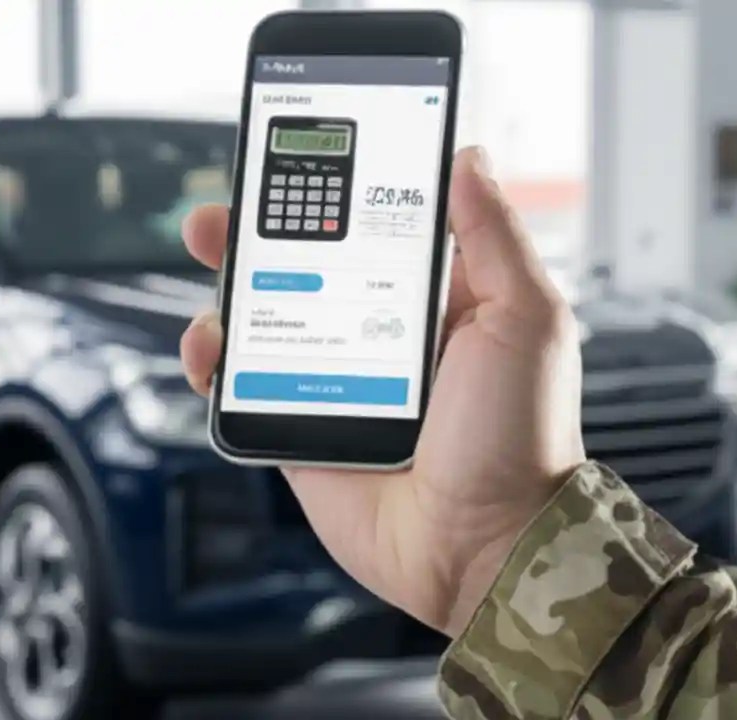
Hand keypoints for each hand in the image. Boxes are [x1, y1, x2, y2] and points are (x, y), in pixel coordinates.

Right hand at [179, 148, 585, 637]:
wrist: (480, 547)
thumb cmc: (520, 438)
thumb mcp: (526, 320)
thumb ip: (494, 237)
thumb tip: (467, 158)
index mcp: (435, 299)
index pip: (375, 227)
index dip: (335, 194)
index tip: (299, 164)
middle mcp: (380, 334)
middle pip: (305, 266)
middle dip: (258, 234)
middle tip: (223, 215)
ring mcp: (335, 380)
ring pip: (265, 320)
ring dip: (228, 292)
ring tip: (215, 279)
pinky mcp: (300, 427)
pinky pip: (243, 386)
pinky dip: (214, 364)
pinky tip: (210, 349)